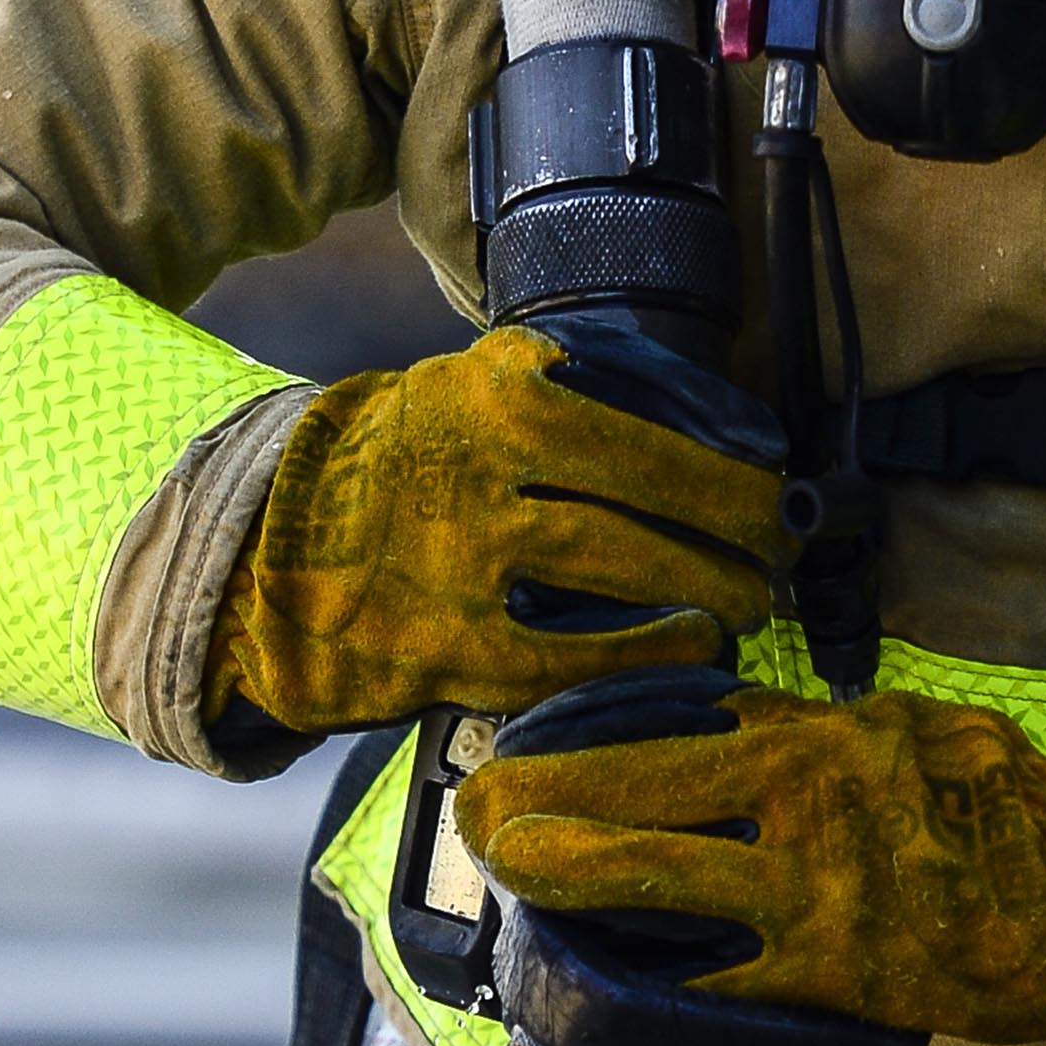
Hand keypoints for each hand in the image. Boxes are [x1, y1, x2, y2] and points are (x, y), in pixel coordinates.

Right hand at [208, 311, 787, 738]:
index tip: (771, 491)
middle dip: (734, 535)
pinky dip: (641, 655)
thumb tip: (704, 414)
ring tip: (743, 603)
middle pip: (649, 503)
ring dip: (703, 591)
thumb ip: (569, 388)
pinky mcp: (448, 649)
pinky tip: (686, 651)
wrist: (270, 543)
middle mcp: (485, 475)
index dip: (730, 473)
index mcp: (500, 401)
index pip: (650, 436)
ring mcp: (465, 565)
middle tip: (775, 556)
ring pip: (619, 573)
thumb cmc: (400, 460)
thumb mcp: (471, 386)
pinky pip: (569, 658)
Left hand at [454, 678, 1045, 1045]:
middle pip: (642, 787)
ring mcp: (812, 884)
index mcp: (815, 735)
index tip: (520, 749)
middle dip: (546, 798)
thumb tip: (732, 735)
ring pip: (662, 874)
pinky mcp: (833, 967)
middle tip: (473, 807)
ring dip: (574, 872)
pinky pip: (725, 974)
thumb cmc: (1003, 805)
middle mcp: (800, 795)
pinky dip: (662, 976)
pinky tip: (605, 979)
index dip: (583, 740)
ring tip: (508, 868)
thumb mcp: (904, 733)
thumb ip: (812, 739)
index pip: (672, 725)